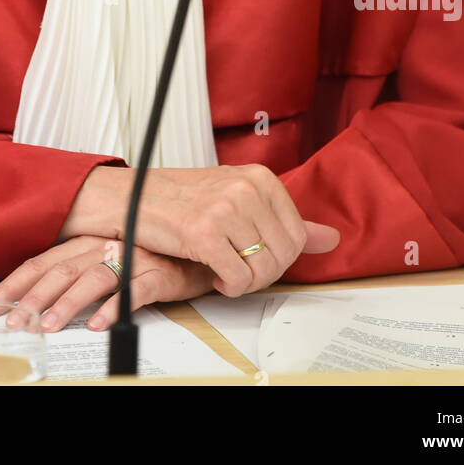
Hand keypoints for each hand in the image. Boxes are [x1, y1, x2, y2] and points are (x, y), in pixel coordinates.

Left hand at [0, 236, 215, 332]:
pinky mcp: (158, 273)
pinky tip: (99, 324)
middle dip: (31, 297)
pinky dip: (115, 307)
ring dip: (68, 304)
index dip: (14, 283)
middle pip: (61, 270)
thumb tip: (36, 299)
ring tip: (48, 325)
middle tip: (12, 321)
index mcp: (88, 241)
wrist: (199, 248)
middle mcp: (105, 245)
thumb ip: (77, 272)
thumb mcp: (107, 257)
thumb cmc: (150, 255)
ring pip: (93, 279)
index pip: (42, 261)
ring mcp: (131, 257)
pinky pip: (134, 291)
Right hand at [58, 163, 340, 296]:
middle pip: (284, 256)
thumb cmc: (183, 200)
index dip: (279, 257)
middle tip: (238, 268)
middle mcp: (247, 188)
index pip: (299, 236)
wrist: (132, 198)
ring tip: (225, 270)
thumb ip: (286, 220)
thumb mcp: (239, 200)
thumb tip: (330, 238)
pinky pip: (237, 280)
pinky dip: (228, 286)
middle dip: (263, 273)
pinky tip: (213, 273)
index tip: (255, 255)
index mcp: (260, 177)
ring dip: (245, 282)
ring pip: (262, 270)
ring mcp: (225, 209)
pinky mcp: (204, 234)